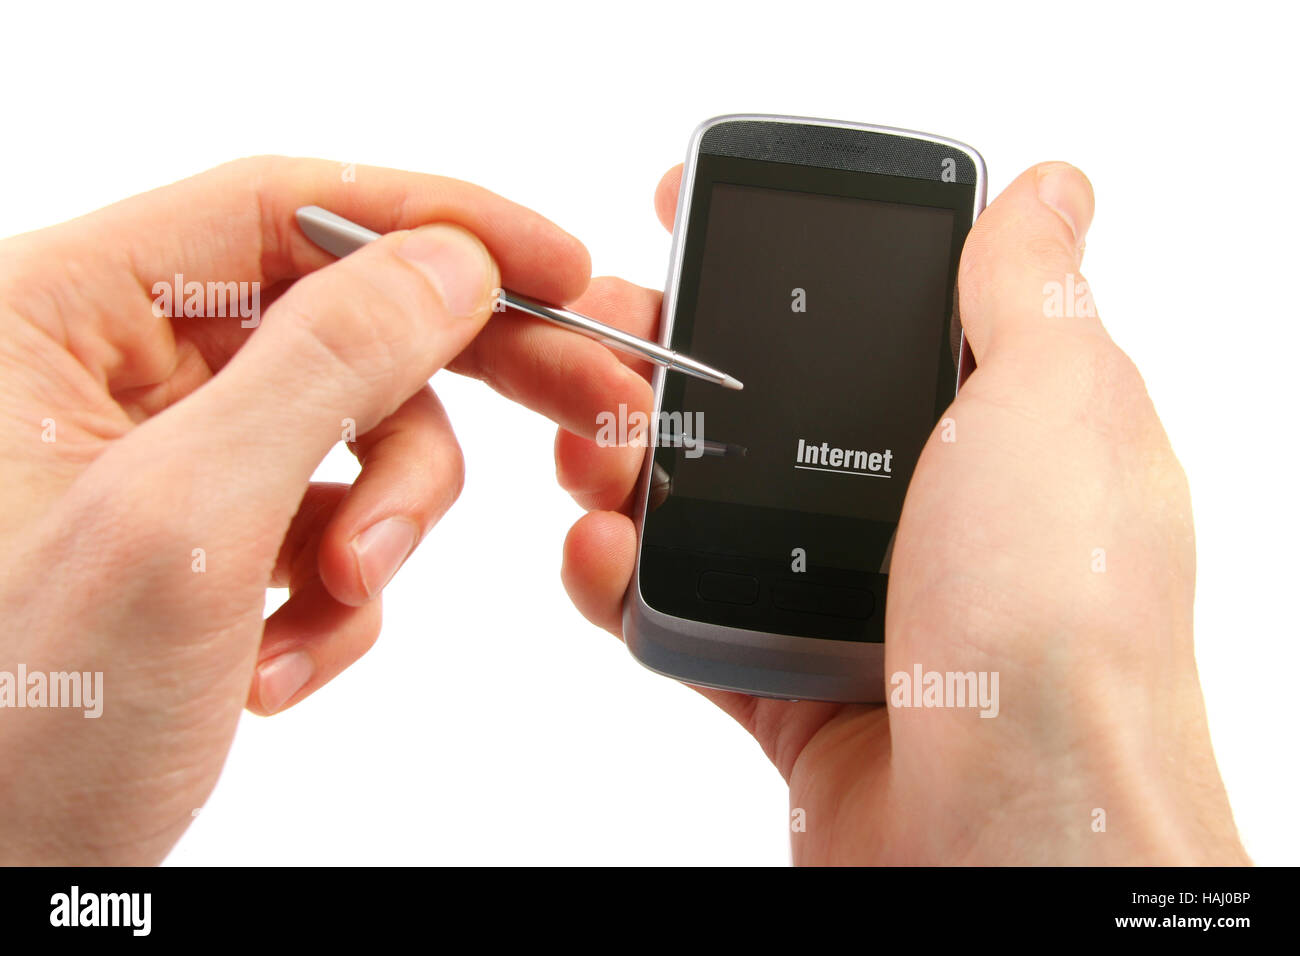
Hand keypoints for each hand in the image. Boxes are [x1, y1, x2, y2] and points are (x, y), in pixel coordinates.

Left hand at [0, 157, 650, 863]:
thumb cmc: (10, 729)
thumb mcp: (187, 528)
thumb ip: (326, 370)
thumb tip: (451, 265)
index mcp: (56, 315)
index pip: (279, 209)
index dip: (434, 222)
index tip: (556, 268)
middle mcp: (106, 371)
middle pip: (336, 317)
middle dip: (453, 384)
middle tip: (584, 405)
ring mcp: (159, 460)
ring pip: (351, 433)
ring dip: (379, 530)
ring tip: (329, 608)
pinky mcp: (203, 540)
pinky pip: (327, 522)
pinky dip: (337, 596)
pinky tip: (280, 663)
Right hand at [555, 162, 1248, 863]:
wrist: (1011, 833)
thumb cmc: (1059, 619)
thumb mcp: (1056, 405)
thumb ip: (1024, 289)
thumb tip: (1047, 190)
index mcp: (985, 427)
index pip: (859, 312)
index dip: (772, 259)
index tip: (690, 219)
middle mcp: (914, 507)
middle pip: (759, 403)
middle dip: (666, 361)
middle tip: (609, 341)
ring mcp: (841, 593)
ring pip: (701, 504)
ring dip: (622, 464)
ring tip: (588, 447)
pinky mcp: (780, 678)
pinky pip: (675, 610)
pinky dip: (619, 578)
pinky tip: (597, 546)